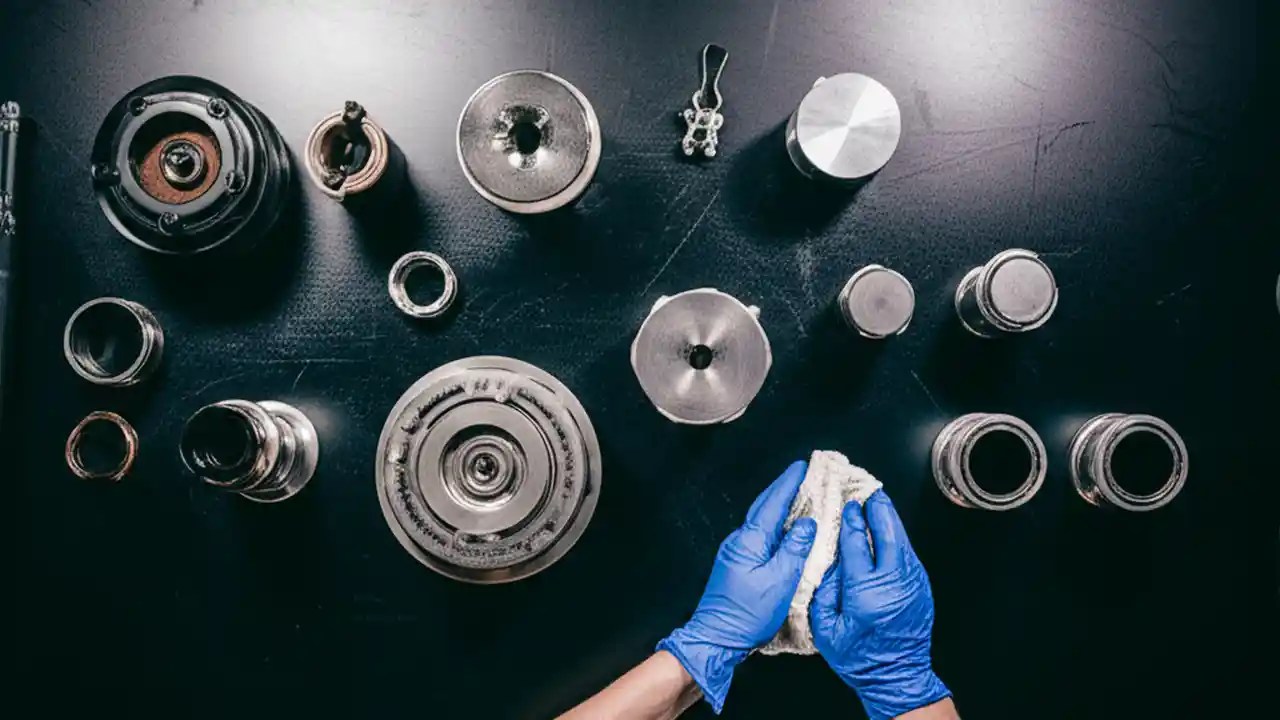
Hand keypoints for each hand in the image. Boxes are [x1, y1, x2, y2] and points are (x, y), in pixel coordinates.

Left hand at [657, 461, 817, 712]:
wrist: (716, 637)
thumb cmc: (748, 613)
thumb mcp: (780, 581)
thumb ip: (795, 549)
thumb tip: (807, 523)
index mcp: (751, 540)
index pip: (773, 503)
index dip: (789, 483)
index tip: (803, 466)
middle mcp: (740, 540)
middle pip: (764, 506)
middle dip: (784, 488)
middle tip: (804, 474)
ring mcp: (736, 551)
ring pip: (762, 520)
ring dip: (779, 505)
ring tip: (799, 495)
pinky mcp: (737, 563)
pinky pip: (760, 535)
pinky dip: (775, 525)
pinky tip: (785, 528)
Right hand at [810, 491, 949, 719]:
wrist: (897, 677)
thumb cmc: (859, 657)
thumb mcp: (826, 627)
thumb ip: (824, 590)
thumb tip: (828, 558)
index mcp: (866, 592)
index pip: (856, 544)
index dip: (850, 521)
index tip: (845, 506)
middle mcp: (893, 583)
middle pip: (886, 533)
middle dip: (876, 508)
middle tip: (867, 490)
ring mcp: (912, 583)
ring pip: (902, 539)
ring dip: (890, 518)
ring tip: (878, 501)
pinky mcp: (921, 587)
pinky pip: (909, 553)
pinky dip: (898, 536)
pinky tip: (889, 528)